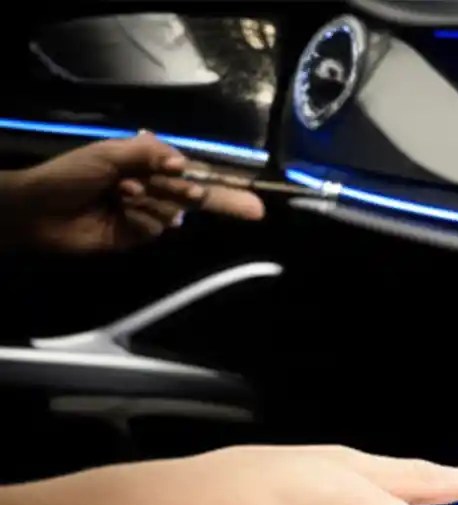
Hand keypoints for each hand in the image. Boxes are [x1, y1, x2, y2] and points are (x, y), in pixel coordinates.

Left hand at [4, 132, 264, 251]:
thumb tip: (184, 163)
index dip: (226, 183)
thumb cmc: (72, 174)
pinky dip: (140, 220)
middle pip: (198, 196)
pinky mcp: (138, 236)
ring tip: (120, 195)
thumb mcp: (110, 152)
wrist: (39, 210)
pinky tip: (119, 215)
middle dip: (204, 195)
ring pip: (174, 212)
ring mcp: (148, 214)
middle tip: (238, 205)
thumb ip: (150, 152)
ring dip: (150, 202)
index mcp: (149, 164)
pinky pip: (156, 229)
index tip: (256, 196)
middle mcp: (154, 188)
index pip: (195, 171)